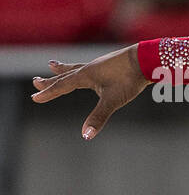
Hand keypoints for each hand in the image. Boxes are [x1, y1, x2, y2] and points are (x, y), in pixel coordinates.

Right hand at [31, 45, 151, 139]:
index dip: (49, 93)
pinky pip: (90, 67)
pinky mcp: (111, 64)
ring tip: (52, 65)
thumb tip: (85, 136)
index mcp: (85, 76)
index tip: (35, 98)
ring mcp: (100, 65)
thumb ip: (99, 117)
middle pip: (65, 75)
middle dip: (51, 81)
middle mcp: (89, 68)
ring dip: (63, 69)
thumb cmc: (129, 79)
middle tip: (36, 81)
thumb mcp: (113, 100)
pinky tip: (88, 70)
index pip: (63, 86)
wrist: (147, 59)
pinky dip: (82, 69)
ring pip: (76, 68)